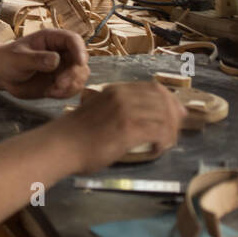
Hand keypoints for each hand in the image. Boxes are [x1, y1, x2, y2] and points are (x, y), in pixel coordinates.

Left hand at [0, 28, 89, 98]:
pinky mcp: (62, 81)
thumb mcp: (18, 58)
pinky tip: (50, 93)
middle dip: (74, 74)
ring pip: (81, 75)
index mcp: (51, 38)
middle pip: (80, 60)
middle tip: (60, 85)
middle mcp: (61, 51)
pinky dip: (66, 93)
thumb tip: (56, 60)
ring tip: (52, 91)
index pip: (73, 39)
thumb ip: (35, 59)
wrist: (2, 74)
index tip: (80, 62)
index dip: (80, 50)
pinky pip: (73, 88)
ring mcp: (63, 67)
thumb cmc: (8, 59)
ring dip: (72, 86)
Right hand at [60, 81, 185, 173]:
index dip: (170, 100)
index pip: (154, 88)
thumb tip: (139, 115)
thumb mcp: (97, 109)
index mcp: (116, 90)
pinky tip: (158, 148)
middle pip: (164, 100)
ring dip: (171, 131)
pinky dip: (164, 142)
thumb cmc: (76, 132)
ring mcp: (126, 112)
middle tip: (175, 131)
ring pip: (165, 117)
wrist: (61, 144)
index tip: (176, 113)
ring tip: (165, 143)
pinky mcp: (129, 129)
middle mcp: (123, 96)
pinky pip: (160, 132)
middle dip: (175, 117)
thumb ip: (116, 107)